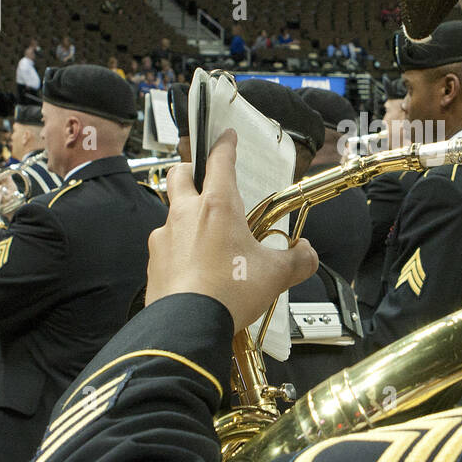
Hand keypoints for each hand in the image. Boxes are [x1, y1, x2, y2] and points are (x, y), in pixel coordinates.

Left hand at [147, 129, 317, 330]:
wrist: (187, 325)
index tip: (227, 136)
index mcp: (218, 206)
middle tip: (203, 177)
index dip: (225, 144)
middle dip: (191, 169)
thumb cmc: (231, 290)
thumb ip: (298, 260)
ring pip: (171, 213)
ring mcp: (164, 238)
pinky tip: (194, 268)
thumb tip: (308, 253)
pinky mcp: (154, 263)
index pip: (219, 160)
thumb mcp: (275, 275)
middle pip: (179, 174)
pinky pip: (166, 247)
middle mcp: (186, 214)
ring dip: (186, 216)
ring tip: (206, 237)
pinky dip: (179, 249)